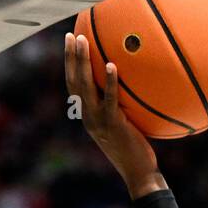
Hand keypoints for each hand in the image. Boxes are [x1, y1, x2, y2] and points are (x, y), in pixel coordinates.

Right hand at [64, 32, 162, 195]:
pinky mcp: (112, 124)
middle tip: (71, 34)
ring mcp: (98, 120)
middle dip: (71, 57)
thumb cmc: (136, 150)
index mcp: (88, 115)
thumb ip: (121, 106)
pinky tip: (113, 65)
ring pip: (85, 86)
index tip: (70, 43)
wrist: (138, 173)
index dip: (70, 64)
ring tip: (83, 40)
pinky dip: (110, 82)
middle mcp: (88, 116)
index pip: (73, 85)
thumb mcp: (124, 125)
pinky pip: (110, 99)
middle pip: (74, 81)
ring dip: (83, 62)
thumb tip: (133, 85)